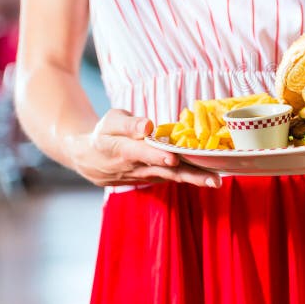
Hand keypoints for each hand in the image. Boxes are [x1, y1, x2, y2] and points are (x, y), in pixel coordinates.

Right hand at [70, 109, 220, 187]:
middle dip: (189, 176)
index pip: (142, 153)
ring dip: (194, 180)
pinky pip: (171, 178)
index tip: (173, 158)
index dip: (157, 156)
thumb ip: (129, 123)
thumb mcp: (110, 122)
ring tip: (215, 181)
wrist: (88, 158)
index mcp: (123, 150)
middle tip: (213, 180)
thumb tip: (148, 125)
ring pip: (171, 178)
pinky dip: (188, 177)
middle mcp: (136, 167)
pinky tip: (208, 175)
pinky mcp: (151, 178)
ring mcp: (145, 176)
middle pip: (165, 172)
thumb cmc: (103, 134)